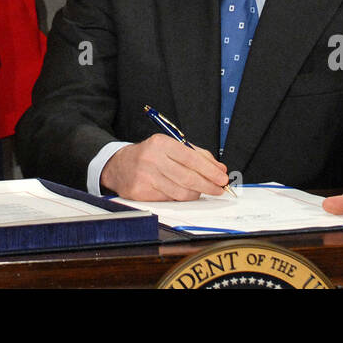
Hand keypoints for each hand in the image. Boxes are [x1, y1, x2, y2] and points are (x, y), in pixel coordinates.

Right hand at [100, 136, 227, 199]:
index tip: (222, 177)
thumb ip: (197, 155)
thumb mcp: (171, 146)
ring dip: (196, 193)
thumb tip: (219, 168)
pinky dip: (180, 198)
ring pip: (180, 192)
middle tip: (220, 189)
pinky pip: (169, 199)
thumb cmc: (150, 155)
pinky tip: (183, 193)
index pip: (191, 158)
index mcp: (161, 143)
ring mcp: (145, 177)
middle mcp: (152, 159)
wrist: (119, 165)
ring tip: (202, 191)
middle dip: (208, 185)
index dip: (210, 170)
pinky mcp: (140, 192)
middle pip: (187, 177)